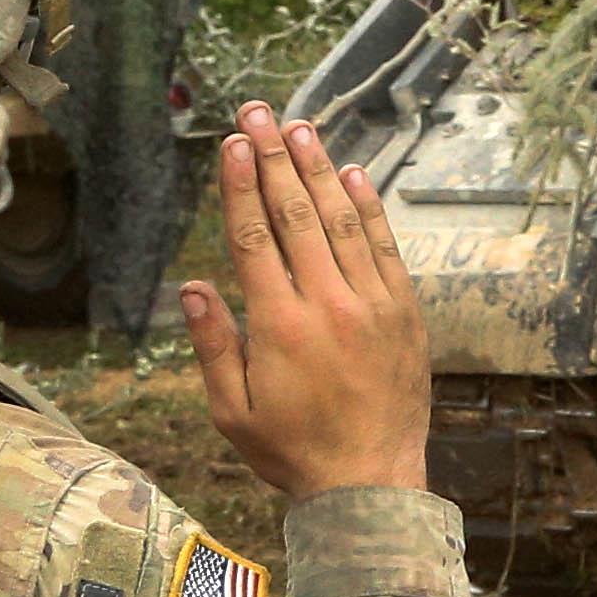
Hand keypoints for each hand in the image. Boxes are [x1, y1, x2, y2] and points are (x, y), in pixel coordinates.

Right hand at [183, 105, 436, 499]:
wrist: (372, 482)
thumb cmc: (292, 451)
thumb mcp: (232, 411)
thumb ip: (212, 346)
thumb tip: (192, 288)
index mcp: (280, 327)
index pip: (255, 238)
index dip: (241, 186)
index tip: (233, 144)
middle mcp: (329, 305)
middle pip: (298, 215)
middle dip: (274, 159)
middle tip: (258, 114)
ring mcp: (373, 305)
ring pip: (344, 221)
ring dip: (320, 170)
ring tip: (301, 128)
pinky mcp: (405, 314)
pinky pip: (386, 248)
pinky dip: (371, 208)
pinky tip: (354, 174)